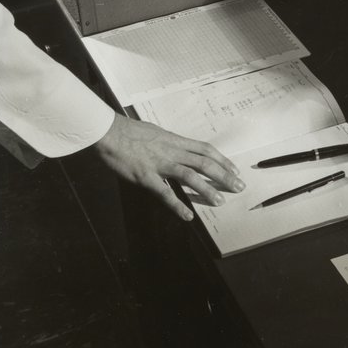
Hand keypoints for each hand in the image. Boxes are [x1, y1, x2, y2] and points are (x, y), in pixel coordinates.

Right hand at [93, 115, 243, 220]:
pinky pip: (164, 192)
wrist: (109, 132)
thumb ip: (170, 142)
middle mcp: (172, 151)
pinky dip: (177, 205)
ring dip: (207, 189)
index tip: (234, 170)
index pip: (205, 150)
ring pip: (190, 176)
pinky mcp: (146, 176)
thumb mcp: (157, 132)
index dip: (222, 160)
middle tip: (238, 187)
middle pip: (204, 163)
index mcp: (175, 141)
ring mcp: (160, 164)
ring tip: (220, 201)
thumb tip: (180, 147)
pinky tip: (187, 215)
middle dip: (224, 176)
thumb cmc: (130, 131)